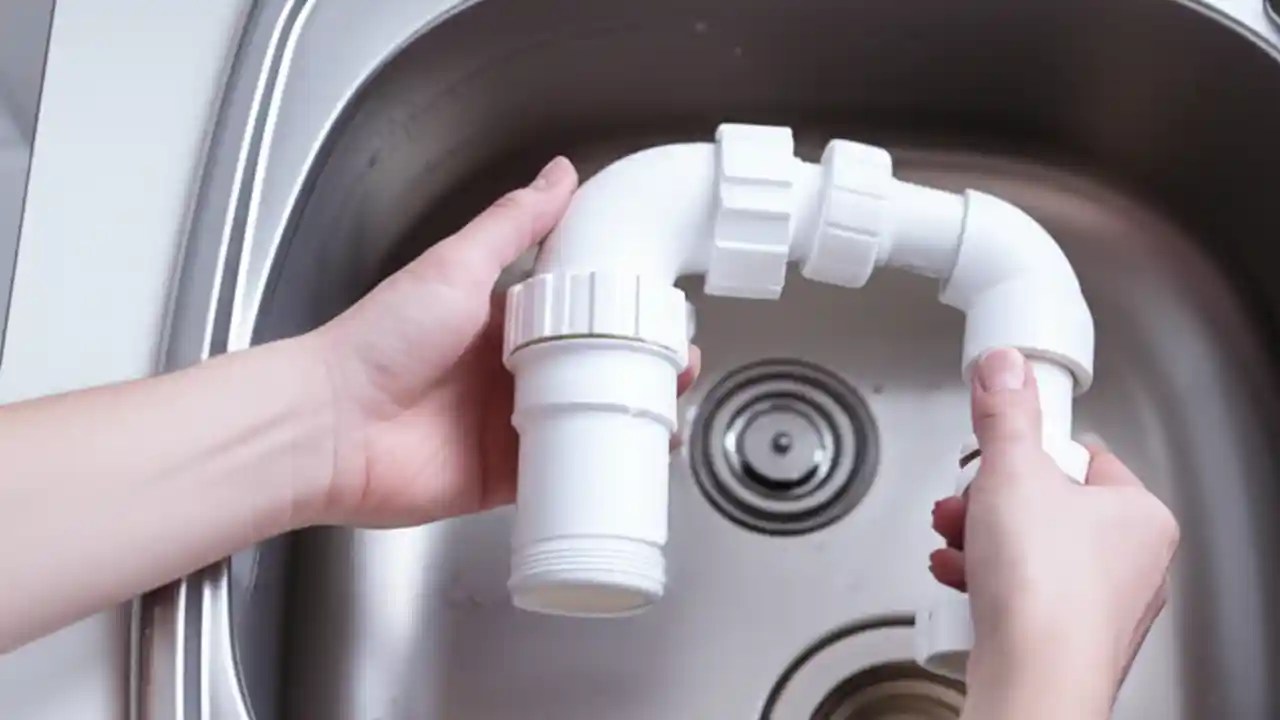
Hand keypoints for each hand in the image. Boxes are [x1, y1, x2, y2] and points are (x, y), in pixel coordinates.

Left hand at [305, 157, 700, 526]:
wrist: (330, 425)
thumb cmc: (378, 342)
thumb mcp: (455, 266)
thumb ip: (510, 225)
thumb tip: (559, 175)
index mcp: (499, 323)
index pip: (578, 313)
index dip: (623, 313)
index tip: (661, 311)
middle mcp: (507, 374)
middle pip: (592, 370)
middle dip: (640, 368)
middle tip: (676, 365)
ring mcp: (507, 428)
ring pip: (586, 421)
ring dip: (628, 416)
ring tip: (665, 410)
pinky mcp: (502, 478)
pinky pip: (561, 476)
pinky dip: (596, 469)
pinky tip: (628, 462)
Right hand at [930, 349, 1179, 718]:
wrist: (1033, 677)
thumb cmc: (1045, 588)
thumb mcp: (1012, 471)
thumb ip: (1005, 415)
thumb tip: (1005, 368)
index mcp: (1139, 516)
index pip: (1082, 456)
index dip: (1028, 452)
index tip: (998, 456)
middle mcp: (1130, 564)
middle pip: (1046, 505)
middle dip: (990, 502)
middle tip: (967, 502)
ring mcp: (1098, 607)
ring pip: (1030, 551)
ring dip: (980, 539)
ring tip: (955, 538)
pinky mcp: (1064, 639)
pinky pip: (1021, 592)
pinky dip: (986, 580)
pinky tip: (961, 576)